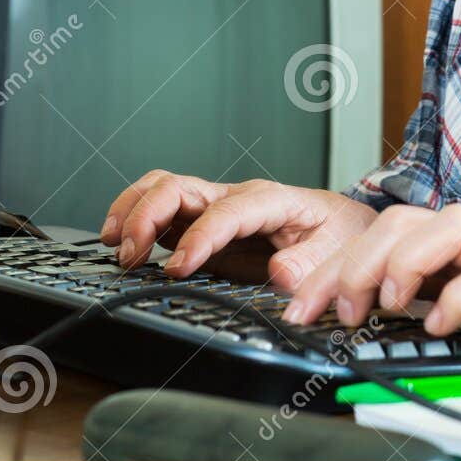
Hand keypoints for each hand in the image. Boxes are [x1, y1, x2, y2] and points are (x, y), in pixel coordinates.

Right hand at [100, 171, 378, 288]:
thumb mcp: (339, 249)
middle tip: (130, 254)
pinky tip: (122, 242)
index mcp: (271, 200)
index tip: (179, 267)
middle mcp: (237, 197)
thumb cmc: (341, 232)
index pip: (226, 212)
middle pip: (180, 186)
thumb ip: (311, 263)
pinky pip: (163, 209)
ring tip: (114, 243)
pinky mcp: (205, 221)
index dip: (199, 237)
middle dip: (148, 215)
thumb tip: (281, 274)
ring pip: (163, 189)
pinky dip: (135, 218)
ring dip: (133, 210)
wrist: (346, 224)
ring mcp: (217, 206)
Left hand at [281, 203, 460, 344]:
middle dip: (348, 264)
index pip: (381, 234)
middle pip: (399, 222)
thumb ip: (436, 296)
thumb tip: (371, 312)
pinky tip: (440, 321)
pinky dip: (459, 296)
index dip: (332, 265)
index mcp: (457, 243)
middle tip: (320, 311)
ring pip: (441, 229)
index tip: (296, 305)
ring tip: (378, 306)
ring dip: (399, 264)